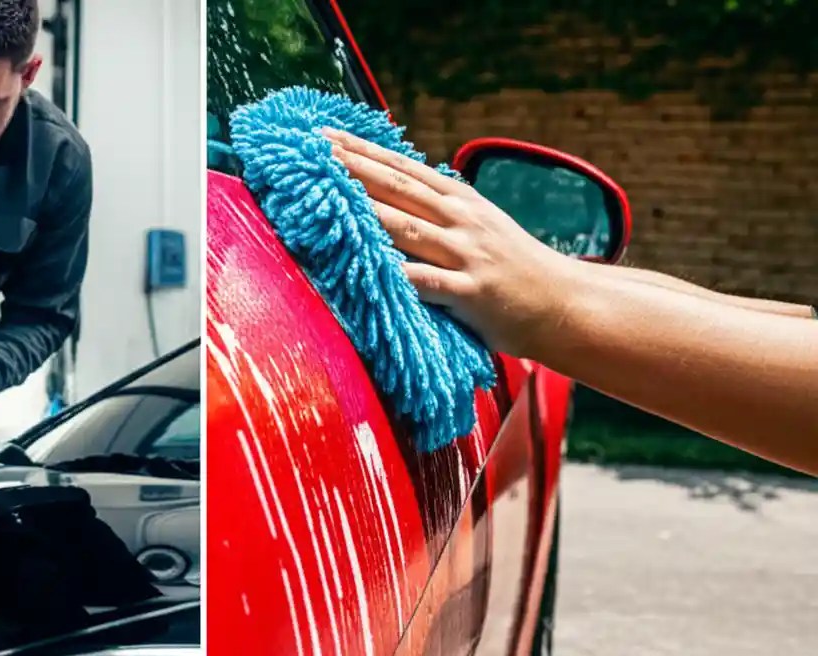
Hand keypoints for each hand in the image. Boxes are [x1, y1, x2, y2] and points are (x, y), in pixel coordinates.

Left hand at [322, 127, 579, 356]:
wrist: (564, 302)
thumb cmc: (512, 267)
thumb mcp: (478, 224)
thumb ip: (438, 209)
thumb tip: (391, 192)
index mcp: (458, 199)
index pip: (401, 167)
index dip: (361, 150)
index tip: (322, 134)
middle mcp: (460, 218)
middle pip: (395, 188)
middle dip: (350, 169)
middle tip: (309, 152)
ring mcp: (465, 253)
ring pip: (404, 228)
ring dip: (362, 212)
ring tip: (323, 200)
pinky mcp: (470, 291)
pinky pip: (424, 282)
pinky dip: (394, 274)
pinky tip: (363, 268)